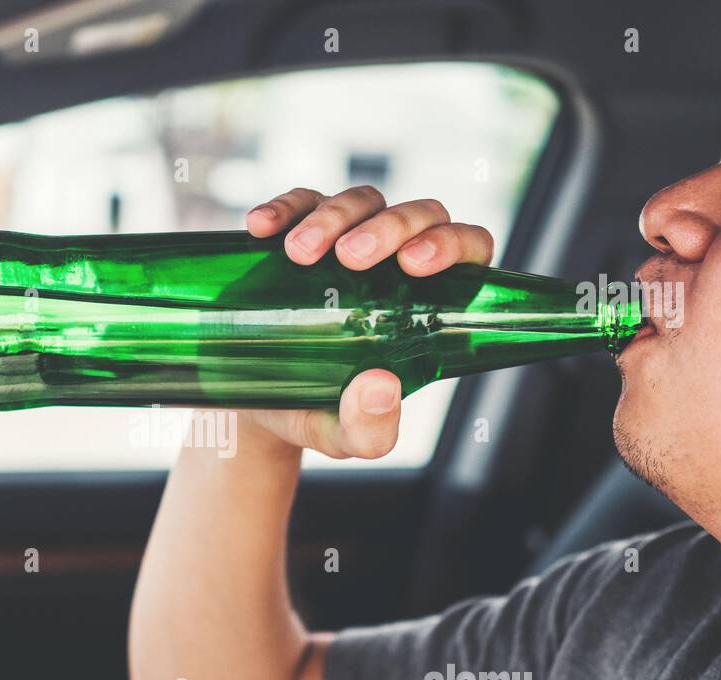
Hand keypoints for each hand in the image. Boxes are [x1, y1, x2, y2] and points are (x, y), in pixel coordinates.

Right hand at [239, 186, 493, 459]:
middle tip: (349, 258)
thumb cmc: (316, 413)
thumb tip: (381, 387)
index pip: (466, 249)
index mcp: (425, 305)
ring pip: (362, 201)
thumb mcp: (343, 437)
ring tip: (297, 254)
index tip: (414, 263)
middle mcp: (394, 264)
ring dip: (333, 216)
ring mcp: (348, 241)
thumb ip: (369, 428)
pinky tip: (261, 228)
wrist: (254, 403)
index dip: (451, 243)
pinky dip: (284, 206)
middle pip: (417, 215)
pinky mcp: (301, 231)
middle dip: (387, 226)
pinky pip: (302, 200)